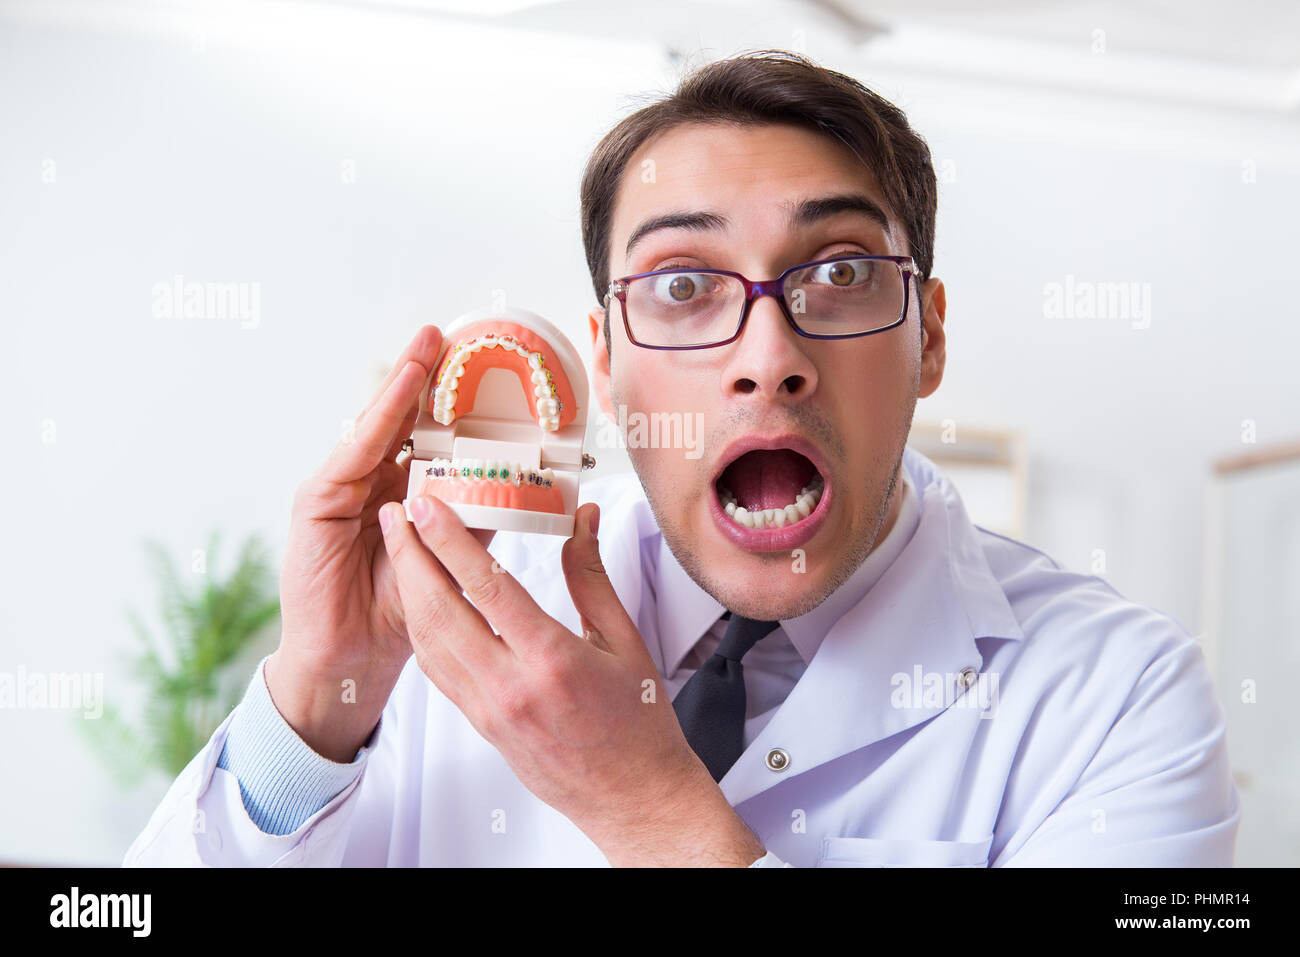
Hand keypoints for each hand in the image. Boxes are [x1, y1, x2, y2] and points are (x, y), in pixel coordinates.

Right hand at [268, 325, 494, 761]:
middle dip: (425, 374)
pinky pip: (358, 449)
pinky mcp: (317, 500)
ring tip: (431, 342)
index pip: (423, 435)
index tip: (475, 363)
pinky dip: (383, 414)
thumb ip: (471, 518)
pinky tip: (405, 385)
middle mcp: (368, 482)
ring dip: (406, 380)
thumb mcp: (449, 558)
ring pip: (379, 424)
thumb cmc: (398, 612)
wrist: (352, 658)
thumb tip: (516, 488)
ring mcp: (339, 488)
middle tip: (450, 332)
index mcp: (398, 493)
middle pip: (399, 419)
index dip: (447, 400)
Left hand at [376, 494, 766, 865]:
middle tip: (400, 515)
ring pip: (429, 640)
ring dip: (409, 589)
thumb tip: (582, 519)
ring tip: (401, 548)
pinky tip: (420, 600)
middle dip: (412, 556)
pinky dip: (422, 628)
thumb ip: (592, 576)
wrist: (632, 797)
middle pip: (442, 610)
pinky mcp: (479, 723)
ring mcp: (488, 709)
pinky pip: (437, 669)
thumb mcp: (624, 641)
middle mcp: (510, 687)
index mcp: (551, 660)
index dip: (451, 541)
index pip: (487, 586)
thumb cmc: (636, 726)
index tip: (430, 506)